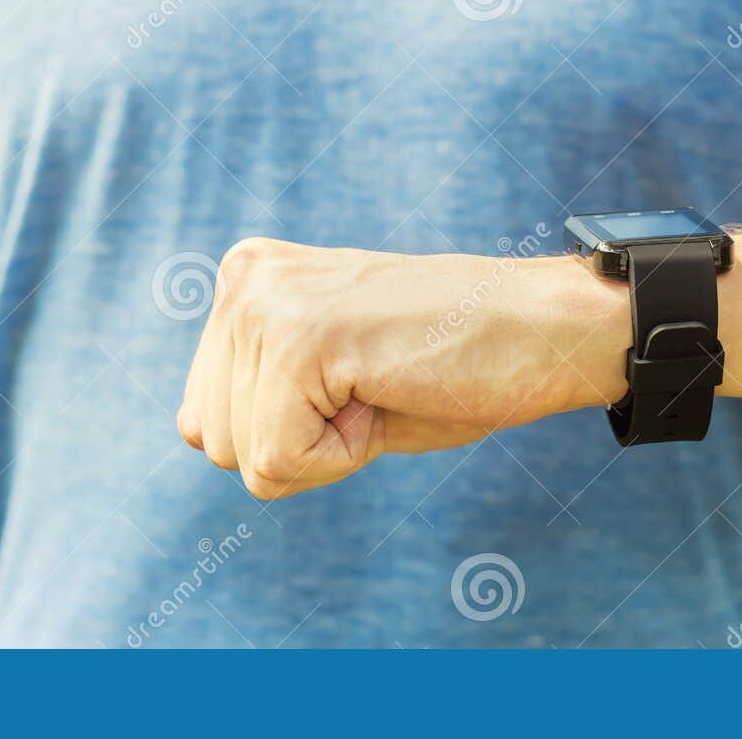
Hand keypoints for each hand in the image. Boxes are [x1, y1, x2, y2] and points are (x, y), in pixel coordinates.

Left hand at [175, 238, 624, 498]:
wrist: (548, 329)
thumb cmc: (455, 360)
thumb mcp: (333, 373)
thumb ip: (259, 389)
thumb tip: (193, 435)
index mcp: (245, 279)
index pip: (205, 420)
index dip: (290, 432)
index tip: (359, 383)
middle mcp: (242, 279)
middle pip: (214, 441)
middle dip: (298, 443)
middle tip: (376, 384)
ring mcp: (265, 304)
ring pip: (245, 457)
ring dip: (324, 448)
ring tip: (383, 383)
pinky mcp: (298, 340)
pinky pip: (279, 462)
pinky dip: (344, 456)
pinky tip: (390, 392)